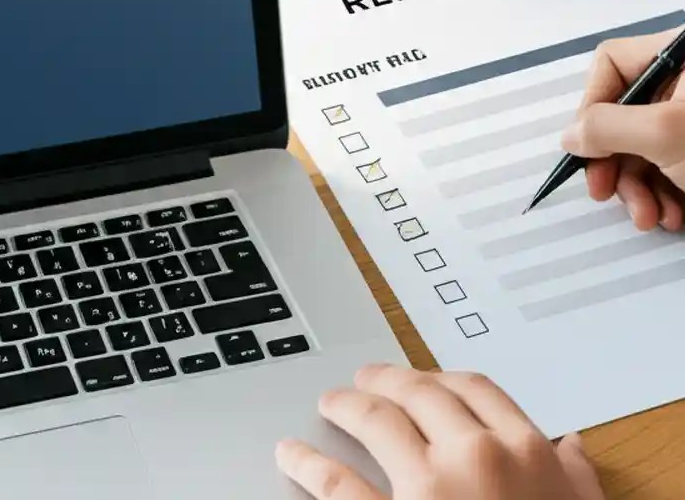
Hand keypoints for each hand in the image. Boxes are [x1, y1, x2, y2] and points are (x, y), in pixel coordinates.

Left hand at [275, 365, 603, 499]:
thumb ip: (574, 478)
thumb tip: (568, 446)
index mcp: (526, 452)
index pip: (473, 390)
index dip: (440, 378)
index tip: (422, 378)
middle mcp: (474, 457)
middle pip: (418, 395)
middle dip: (386, 381)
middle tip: (366, 381)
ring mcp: (428, 487)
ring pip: (373, 422)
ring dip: (345, 406)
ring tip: (329, 404)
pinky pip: (334, 482)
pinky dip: (306, 462)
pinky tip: (291, 454)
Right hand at [561, 28, 684, 230]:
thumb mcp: (663, 132)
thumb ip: (604, 127)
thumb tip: (570, 134)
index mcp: (684, 56)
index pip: (613, 64)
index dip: (592, 106)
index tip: (588, 146)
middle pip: (624, 113)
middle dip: (617, 163)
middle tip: (608, 194)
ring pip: (645, 146)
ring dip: (638, 188)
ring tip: (650, 216)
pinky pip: (670, 164)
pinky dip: (665, 193)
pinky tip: (673, 214)